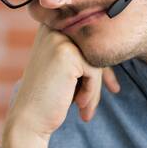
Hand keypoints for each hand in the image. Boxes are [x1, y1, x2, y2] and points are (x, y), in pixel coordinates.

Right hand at [1, 23, 119, 147]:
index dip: (103, 61)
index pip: (90, 38)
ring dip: (96, 86)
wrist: (28, 120)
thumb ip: (84, 53)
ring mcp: (58, 39)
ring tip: (86, 107)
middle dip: (106, 72)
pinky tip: (80, 105)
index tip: (113, 84)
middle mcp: (52, 28)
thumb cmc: (48, 97)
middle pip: (96, 46)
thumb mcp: (65, 69)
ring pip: (97, 59)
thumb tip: (117, 45)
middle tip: (114, 90)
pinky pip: (95, 71)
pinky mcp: (66, 54)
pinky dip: (92, 91)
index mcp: (51, 27)